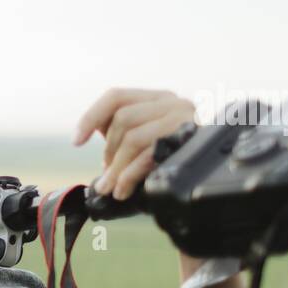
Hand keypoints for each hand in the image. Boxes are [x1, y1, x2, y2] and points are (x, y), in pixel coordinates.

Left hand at [72, 88, 196, 199]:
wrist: (211, 177)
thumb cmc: (175, 160)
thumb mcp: (145, 140)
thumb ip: (119, 133)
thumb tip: (81, 137)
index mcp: (157, 98)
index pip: (115, 96)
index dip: (91, 117)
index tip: (76, 141)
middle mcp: (172, 102)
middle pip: (122, 119)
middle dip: (108, 152)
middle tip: (106, 177)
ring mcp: (183, 118)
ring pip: (133, 137)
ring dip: (115, 168)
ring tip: (110, 188)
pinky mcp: (189, 139)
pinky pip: (148, 154)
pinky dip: (129, 175)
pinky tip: (123, 191)